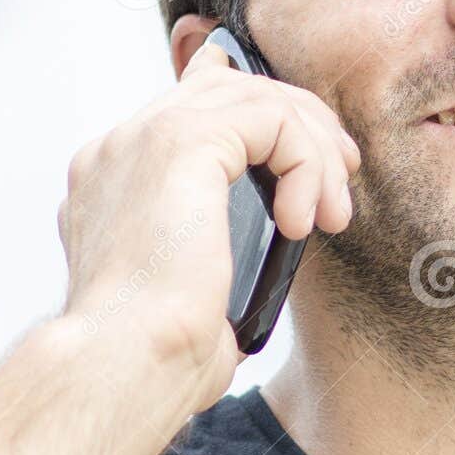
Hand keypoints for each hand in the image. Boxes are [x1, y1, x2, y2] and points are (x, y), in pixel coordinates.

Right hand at [55, 39, 359, 403]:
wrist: (121, 368)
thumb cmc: (154, 356)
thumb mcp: (193, 294)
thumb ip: (216, 250)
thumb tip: (264, 252)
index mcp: (112, 178)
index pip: (191, 104)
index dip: (265, 121)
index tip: (313, 170)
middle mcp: (120, 147)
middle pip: (230, 87)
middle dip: (301, 126)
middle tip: (342, 180)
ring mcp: (143, 137)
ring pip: (257, 98)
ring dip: (313, 150)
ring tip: (333, 211)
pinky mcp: (181, 142)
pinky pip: (271, 119)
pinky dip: (306, 163)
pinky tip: (304, 219)